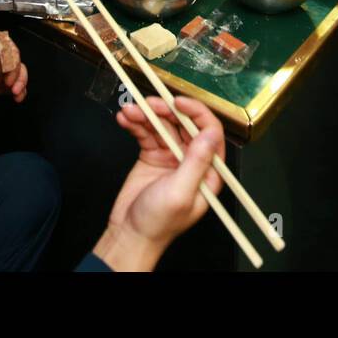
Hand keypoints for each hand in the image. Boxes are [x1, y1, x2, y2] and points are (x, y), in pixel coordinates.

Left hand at [0, 27, 27, 106]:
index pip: (4, 42)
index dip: (9, 54)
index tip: (6, 67)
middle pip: (14, 57)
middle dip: (15, 70)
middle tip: (9, 81)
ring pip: (18, 70)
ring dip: (20, 80)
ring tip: (15, 91)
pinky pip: (14, 86)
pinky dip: (20, 91)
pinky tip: (17, 96)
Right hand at [92, 96, 224, 271]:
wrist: (129, 234)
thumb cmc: (158, 224)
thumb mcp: (180, 192)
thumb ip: (196, 162)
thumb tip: (211, 133)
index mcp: (208, 171)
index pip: (209, 132)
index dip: (196, 112)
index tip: (178, 102)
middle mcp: (192, 160)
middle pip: (184, 124)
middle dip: (166, 110)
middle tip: (148, 104)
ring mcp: (171, 156)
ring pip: (163, 125)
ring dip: (145, 115)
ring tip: (130, 111)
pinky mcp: (152, 155)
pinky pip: (146, 132)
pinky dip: (135, 124)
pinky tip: (125, 119)